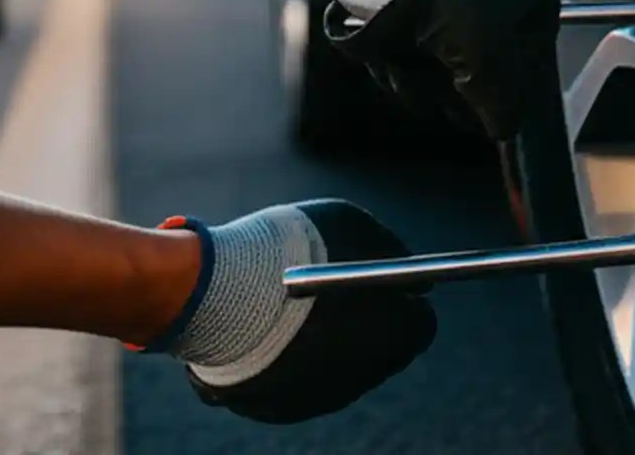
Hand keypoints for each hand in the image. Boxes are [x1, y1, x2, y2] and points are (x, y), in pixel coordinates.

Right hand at [154, 201, 435, 423]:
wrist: (214, 292)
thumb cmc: (288, 249)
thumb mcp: (350, 224)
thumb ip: (389, 251)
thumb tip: (414, 277)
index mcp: (398, 333)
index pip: (420, 323)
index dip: (403, 300)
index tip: (385, 284)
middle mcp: (368, 375)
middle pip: (383, 352)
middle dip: (371, 324)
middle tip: (346, 294)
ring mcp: (323, 397)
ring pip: (338, 369)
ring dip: (328, 341)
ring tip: (295, 306)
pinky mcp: (279, 410)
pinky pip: (294, 382)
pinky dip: (289, 359)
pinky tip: (267, 328)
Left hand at [300, 0, 559, 140]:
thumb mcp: (487, 54)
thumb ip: (504, 105)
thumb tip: (504, 132)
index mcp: (529, 22)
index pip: (522, 91)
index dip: (490, 100)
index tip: (469, 90)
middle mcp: (494, 28)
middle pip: (474, 98)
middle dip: (443, 92)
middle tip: (435, 62)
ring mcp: (451, 31)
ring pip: (435, 92)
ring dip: (411, 82)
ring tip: (404, 53)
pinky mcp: (413, 32)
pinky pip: (407, 74)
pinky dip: (391, 69)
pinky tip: (387, 51)